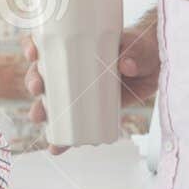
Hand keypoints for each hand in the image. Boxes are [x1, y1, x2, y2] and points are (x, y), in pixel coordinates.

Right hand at [24, 21, 160, 153]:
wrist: (157, 67)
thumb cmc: (144, 48)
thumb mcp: (140, 45)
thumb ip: (134, 51)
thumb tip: (125, 65)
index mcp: (77, 44)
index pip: (46, 42)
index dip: (32, 46)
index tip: (33, 53)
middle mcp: (72, 66)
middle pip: (43, 72)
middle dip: (34, 81)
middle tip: (37, 88)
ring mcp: (80, 88)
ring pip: (53, 99)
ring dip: (42, 109)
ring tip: (40, 119)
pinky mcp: (90, 108)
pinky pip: (72, 123)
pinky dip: (63, 138)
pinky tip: (56, 147)